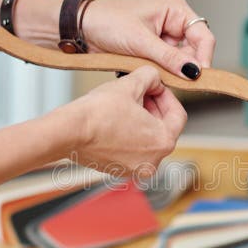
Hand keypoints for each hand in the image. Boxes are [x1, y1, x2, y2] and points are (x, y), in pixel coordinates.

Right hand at [48, 66, 186, 177]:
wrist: (68, 131)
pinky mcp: (119, 170)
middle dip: (154, 108)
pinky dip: (129, 134)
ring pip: (148, 139)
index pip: (178, 115)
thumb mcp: (131, 84)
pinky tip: (115, 120)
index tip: (155, 86)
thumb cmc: (99, 111)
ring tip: (125, 104)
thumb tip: (155, 78)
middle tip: (140, 92)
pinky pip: (132, 149)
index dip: (167, 95)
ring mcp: (136, 169)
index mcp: (164, 142)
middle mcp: (154, 161)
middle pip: (163, 128)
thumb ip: (151, 76)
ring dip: (141, 120)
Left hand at [82, 0, 215, 79]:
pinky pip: (167, 68)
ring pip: (181, 63)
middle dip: (185, 68)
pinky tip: (148, 74)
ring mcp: (165, 39)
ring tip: (154, 73)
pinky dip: (161, 74)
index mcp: (176, 11)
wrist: (82, 29)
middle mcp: (175, 24)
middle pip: (195, 52)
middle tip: (174, 82)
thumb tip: (193, 71)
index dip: (204, 58)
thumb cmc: (108, 23)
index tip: (197, 77)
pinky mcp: (155, 52)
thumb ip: (169, 57)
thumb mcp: (140, 41)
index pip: (204, 36)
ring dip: (171, 72)